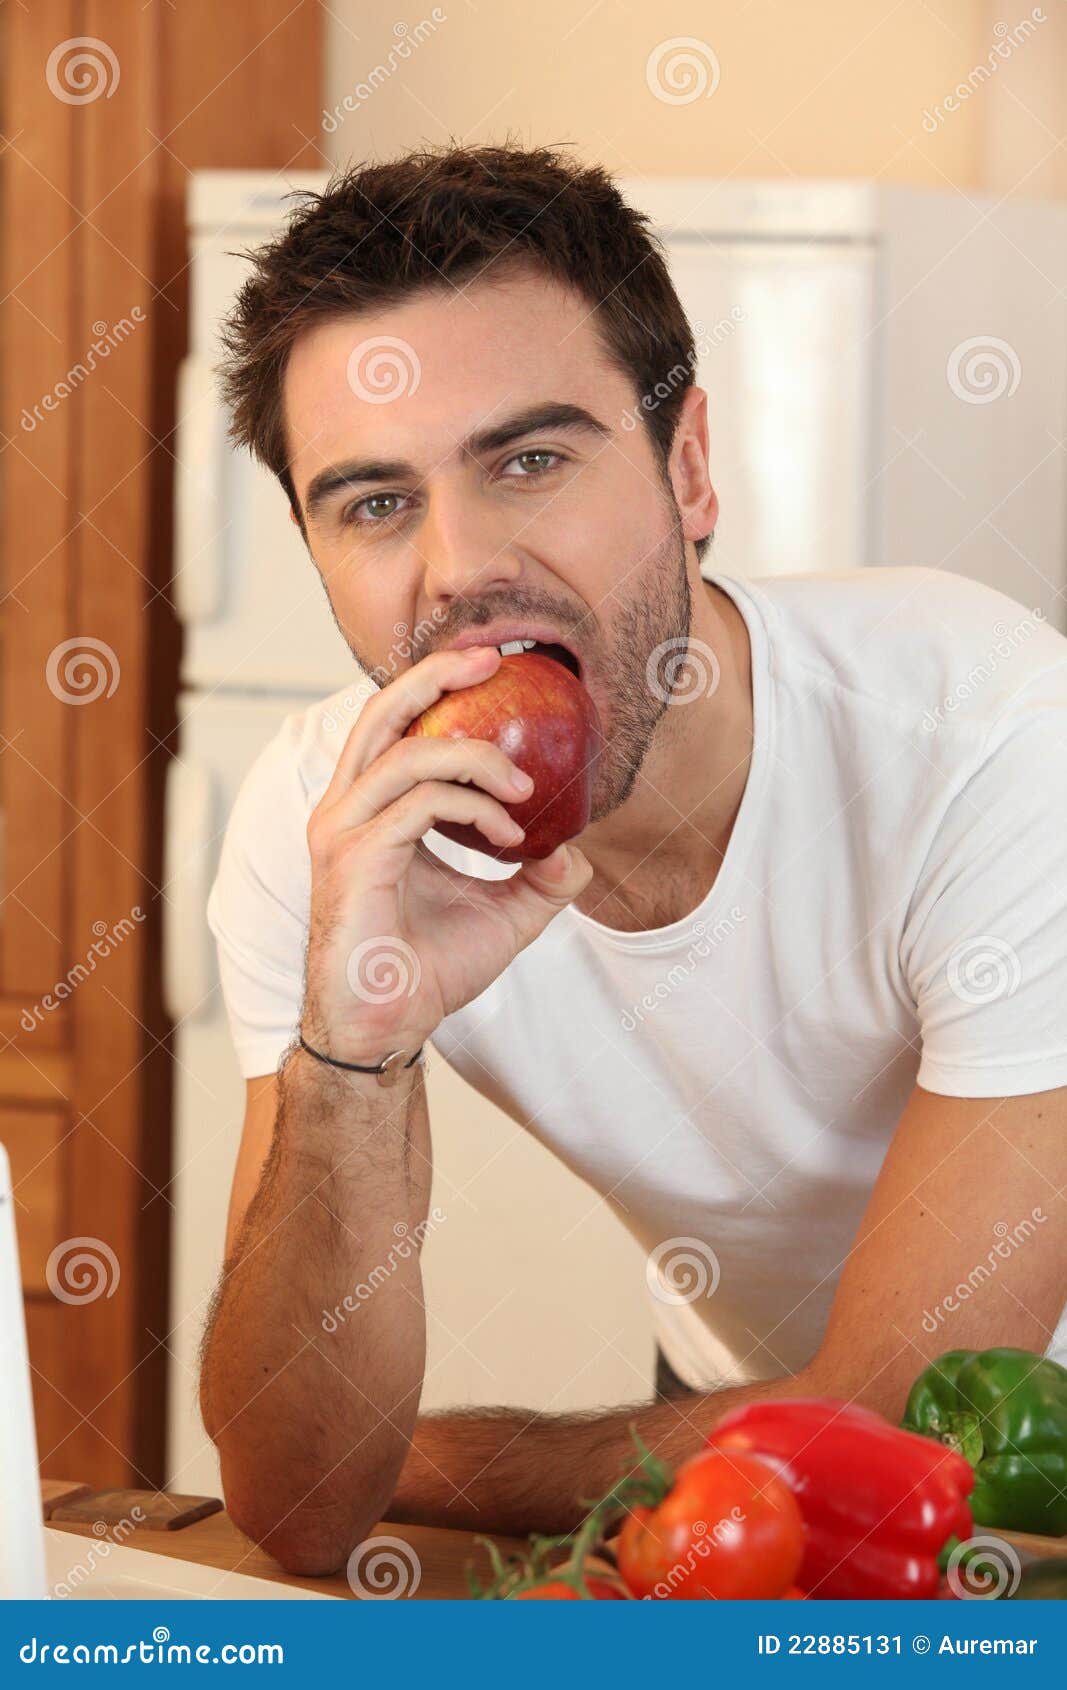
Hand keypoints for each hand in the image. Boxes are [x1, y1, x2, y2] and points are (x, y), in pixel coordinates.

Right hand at [302, 646, 591, 1063]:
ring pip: (407, 755)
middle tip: (493, 662)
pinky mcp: (353, 860)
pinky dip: (473, 808)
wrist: (387, 1028)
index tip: (492, 668)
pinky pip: (419, 805)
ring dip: (476, 759)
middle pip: (381, 713)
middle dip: (437, 677)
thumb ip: (537, 878)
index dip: (435, 686)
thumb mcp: (503, 916)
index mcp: (369, 809)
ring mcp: (342, 832)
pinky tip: (510, 836)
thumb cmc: (427, 971)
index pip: (394, 725)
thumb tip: (574, 851)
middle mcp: (345, 810)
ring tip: (525, 790)